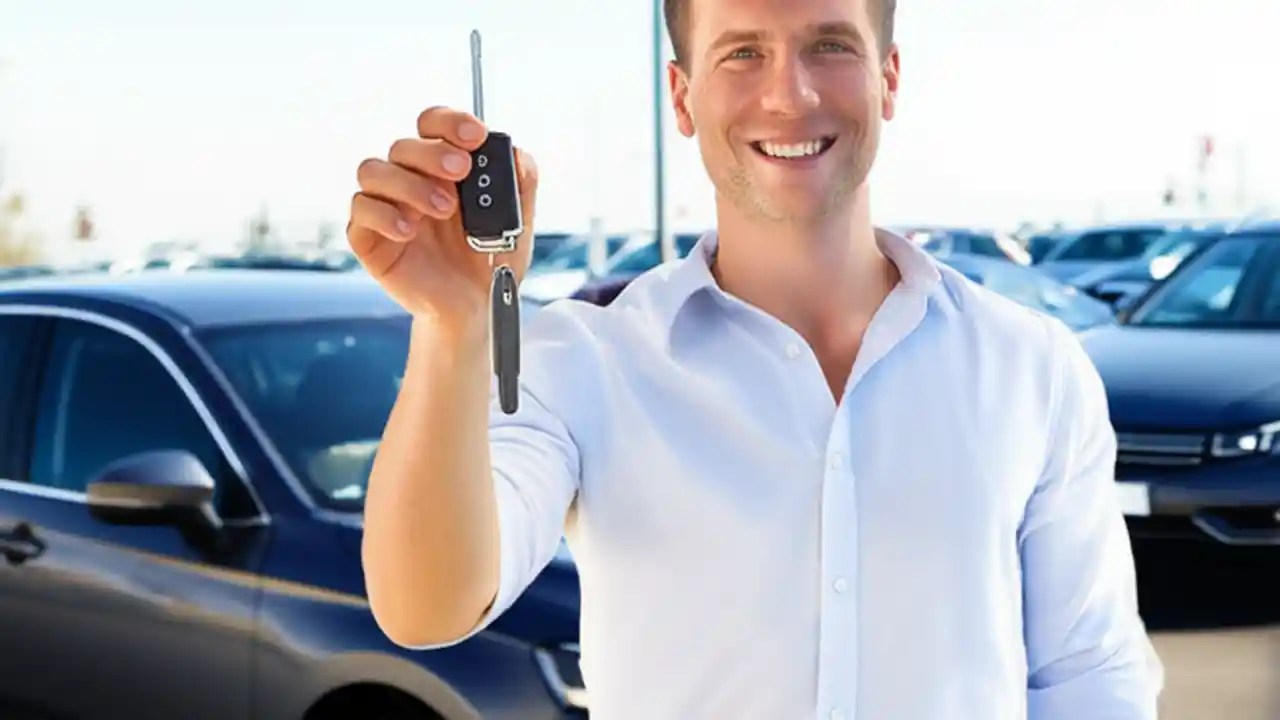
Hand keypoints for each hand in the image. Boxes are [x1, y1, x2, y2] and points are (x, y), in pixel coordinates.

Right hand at [347, 106, 538, 331]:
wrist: (476, 306)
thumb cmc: (490, 260)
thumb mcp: (518, 223)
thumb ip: (522, 187)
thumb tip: (518, 154)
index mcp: (442, 168)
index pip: (432, 125)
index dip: (449, 122)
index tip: (475, 136)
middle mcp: (410, 180)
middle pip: (403, 146)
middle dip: (433, 153)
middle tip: (461, 170)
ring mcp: (387, 207)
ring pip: (373, 171)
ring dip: (409, 183)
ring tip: (443, 209)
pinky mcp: (370, 238)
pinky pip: (361, 212)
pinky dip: (384, 215)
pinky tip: (409, 231)